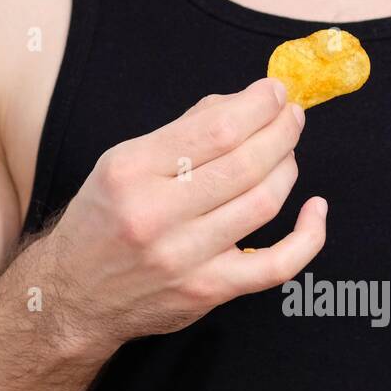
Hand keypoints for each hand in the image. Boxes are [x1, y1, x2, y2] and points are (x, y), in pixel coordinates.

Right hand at [44, 77, 325, 355]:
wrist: (74, 297)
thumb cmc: (104, 222)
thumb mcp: (123, 164)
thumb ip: (182, 132)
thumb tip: (244, 103)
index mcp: (131, 171)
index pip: (215, 129)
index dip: (258, 106)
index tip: (276, 93)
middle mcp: (155, 214)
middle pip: (245, 164)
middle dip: (281, 132)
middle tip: (292, 117)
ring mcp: (184, 257)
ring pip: (263, 204)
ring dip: (288, 170)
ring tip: (288, 154)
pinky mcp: (207, 291)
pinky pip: (277, 265)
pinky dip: (307, 237)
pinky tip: (316, 211)